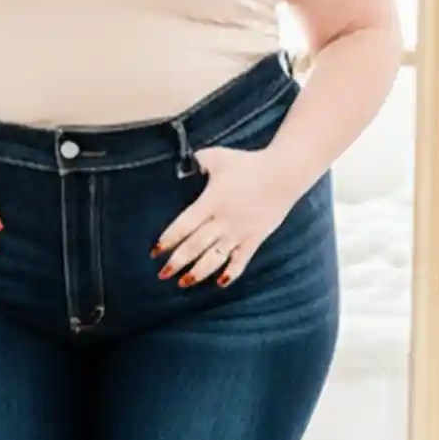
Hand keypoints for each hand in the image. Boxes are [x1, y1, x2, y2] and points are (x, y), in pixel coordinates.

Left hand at [152, 148, 304, 286]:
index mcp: (210, 202)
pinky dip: (231, 273)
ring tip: (183, 283)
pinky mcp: (254, 238)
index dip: (167, 241)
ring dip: (197, 273)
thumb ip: (198, 161)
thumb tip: (186, 164)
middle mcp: (222, 221)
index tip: (155, 252)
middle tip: (162, 274)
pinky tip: (220, 283)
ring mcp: (239, 232)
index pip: (183, 226)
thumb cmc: (248, 163)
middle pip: (194, 247)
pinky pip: (241, 261)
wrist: (283, 173)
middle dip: (176, 263)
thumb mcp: (217, 156)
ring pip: (214, 259)